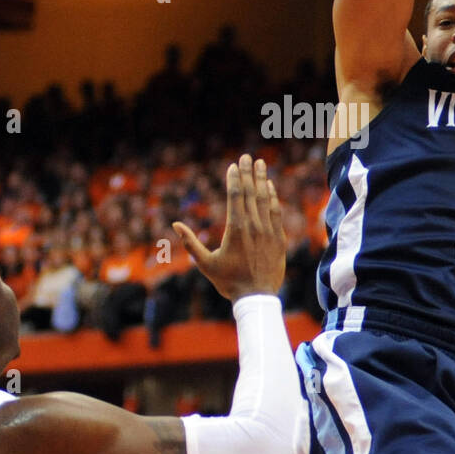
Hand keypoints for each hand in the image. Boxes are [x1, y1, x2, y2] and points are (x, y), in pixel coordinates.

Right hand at [173, 154, 285, 301]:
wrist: (257, 297)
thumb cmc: (228, 281)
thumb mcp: (205, 264)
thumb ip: (191, 243)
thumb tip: (176, 225)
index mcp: (236, 229)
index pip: (235, 196)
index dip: (234, 179)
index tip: (232, 165)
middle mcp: (254, 226)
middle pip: (250, 193)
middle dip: (247, 173)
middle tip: (247, 156)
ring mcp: (268, 231)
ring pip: (264, 199)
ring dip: (261, 180)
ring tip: (260, 164)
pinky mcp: (279, 238)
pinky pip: (276, 212)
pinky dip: (272, 197)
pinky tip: (269, 187)